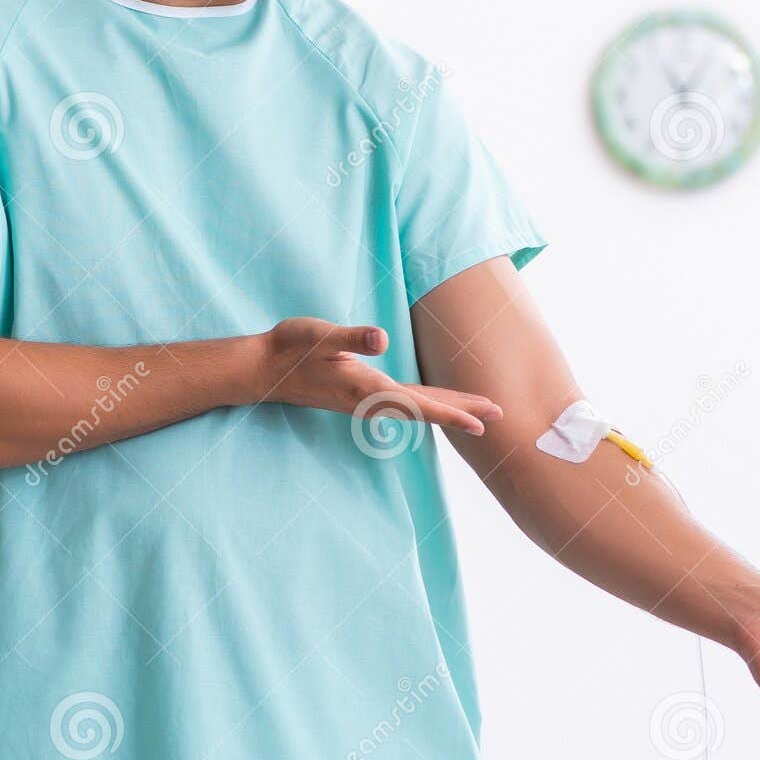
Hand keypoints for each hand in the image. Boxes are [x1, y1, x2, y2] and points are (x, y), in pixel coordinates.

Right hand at [252, 316, 501, 436]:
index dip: (451, 414)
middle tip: (497, 416)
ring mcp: (365, 399)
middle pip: (424, 410)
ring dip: (446, 409)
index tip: (481, 423)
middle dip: (461, 413)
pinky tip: (433, 402)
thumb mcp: (320, 335)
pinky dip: (425, 404)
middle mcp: (370, 399)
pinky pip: (402, 402)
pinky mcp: (359, 394)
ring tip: (476, 411)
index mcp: (367, 388)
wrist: (262, 369)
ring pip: (415, 407)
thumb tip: (382, 338)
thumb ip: (352, 337)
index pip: (418, 404)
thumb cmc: (291, 348)